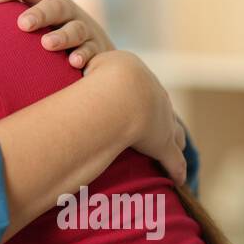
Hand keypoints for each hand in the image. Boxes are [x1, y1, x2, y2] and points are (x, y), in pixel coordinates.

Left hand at [0, 0, 114, 69]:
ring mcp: (83, 28)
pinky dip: (84, 55)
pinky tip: (75, 63)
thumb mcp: (31, 6)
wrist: (91, 45)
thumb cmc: (48, 25)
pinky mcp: (96, 49)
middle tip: (22, 24)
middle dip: (39, 13)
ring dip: (62, 36)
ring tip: (47, 44)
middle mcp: (65, 9)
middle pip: (54, 6)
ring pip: (75, 29)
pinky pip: (91, 51)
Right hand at [85, 50, 185, 183]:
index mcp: (141, 83)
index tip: (148, 112)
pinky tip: (178, 180)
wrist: (120, 88)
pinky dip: (176, 170)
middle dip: (167, 122)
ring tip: (175, 153)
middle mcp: (156, 101)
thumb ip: (81, 68)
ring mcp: (162, 122)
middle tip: (169, 132)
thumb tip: (64, 62)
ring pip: (175, 134)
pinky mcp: (162, 144)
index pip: (148, 95)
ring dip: (176, 144)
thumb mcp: (92, 68)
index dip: (148, 104)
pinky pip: (173, 160)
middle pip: (166, 114)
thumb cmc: (102, 78)